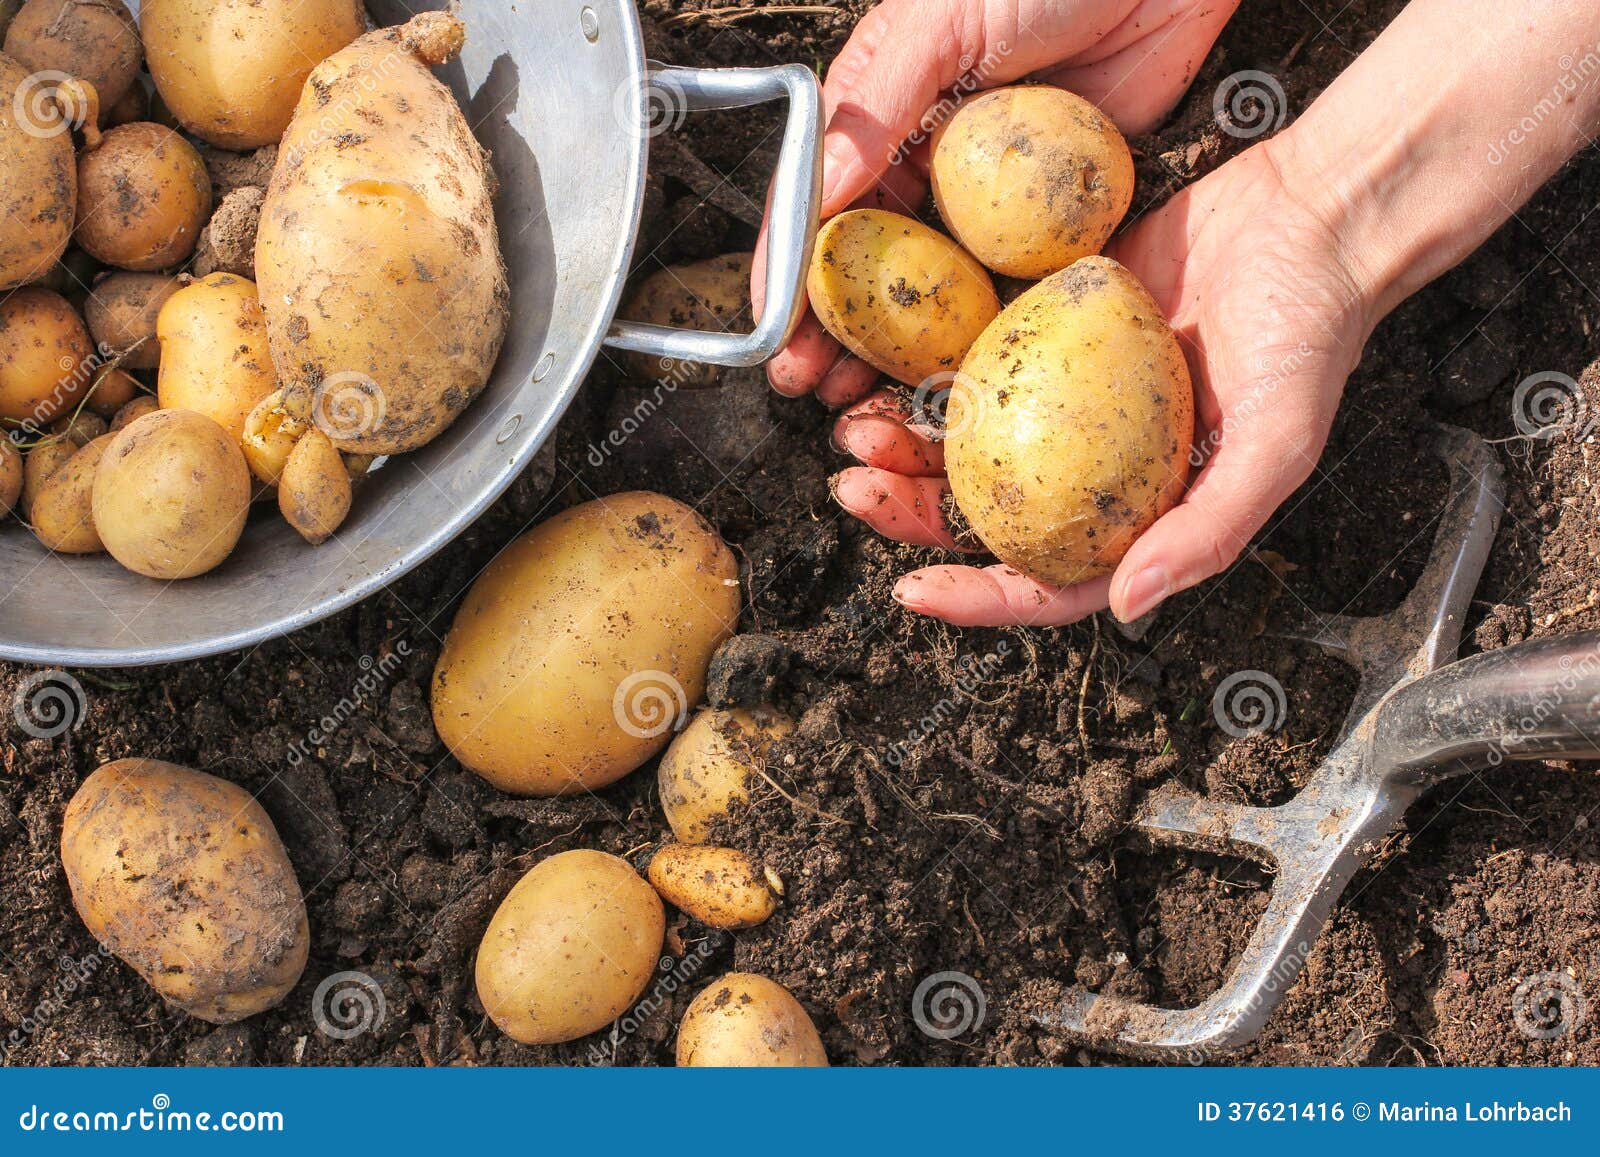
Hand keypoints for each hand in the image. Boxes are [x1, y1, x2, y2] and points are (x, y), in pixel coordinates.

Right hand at [751, 0, 1242, 405]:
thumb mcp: (941, 20)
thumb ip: (876, 104)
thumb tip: (819, 189)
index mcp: (883, 116)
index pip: (817, 207)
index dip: (790, 275)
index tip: (772, 335)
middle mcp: (928, 165)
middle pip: (867, 265)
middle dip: (834, 333)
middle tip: (810, 388)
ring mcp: (990, 202)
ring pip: (930, 293)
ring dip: (893, 352)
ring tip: (864, 401)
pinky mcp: (1054, 223)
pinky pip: (1007, 289)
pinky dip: (977, 339)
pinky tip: (951, 380)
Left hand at [836, 139, 1371, 625]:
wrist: (1311, 216)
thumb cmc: (1311, 333)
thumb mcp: (1278, 445)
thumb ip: (1208, 532)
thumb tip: (1130, 605)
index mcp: (1144, 513)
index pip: (1049, 581)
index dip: (977, 598)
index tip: (911, 591)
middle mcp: (1096, 466)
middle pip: (986, 514)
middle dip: (913, 514)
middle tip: (855, 487)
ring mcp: (1065, 401)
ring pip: (966, 443)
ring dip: (905, 446)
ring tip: (855, 431)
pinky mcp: (1047, 332)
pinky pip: (973, 363)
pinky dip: (926, 373)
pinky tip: (882, 368)